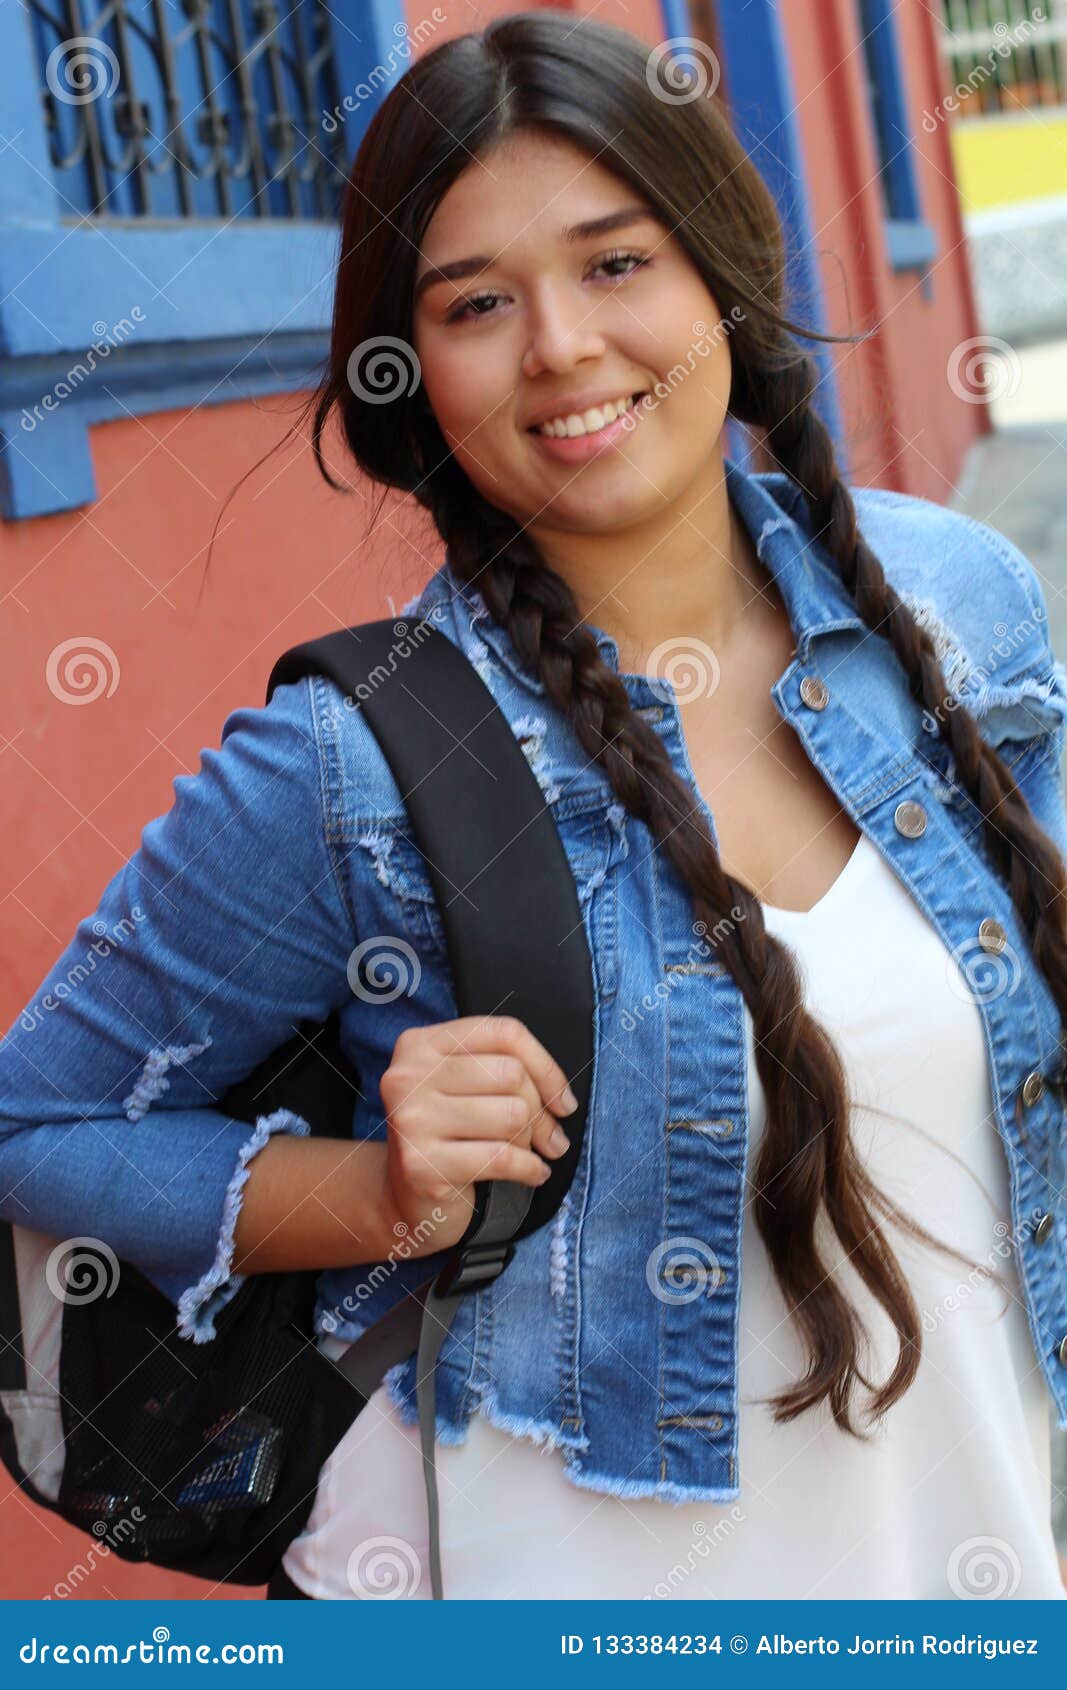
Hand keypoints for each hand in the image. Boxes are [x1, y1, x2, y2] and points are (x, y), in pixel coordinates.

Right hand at [379, 1014, 579, 1253]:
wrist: (404, 1201)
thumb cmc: (450, 1137)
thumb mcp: (468, 1088)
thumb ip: (508, 1071)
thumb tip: (563, 1100)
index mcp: (421, 1043)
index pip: (504, 1034)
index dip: (546, 1068)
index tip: (563, 1102)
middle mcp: (408, 1075)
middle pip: (511, 1074)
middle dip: (541, 1112)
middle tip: (547, 1139)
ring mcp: (411, 1119)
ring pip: (512, 1115)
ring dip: (531, 1142)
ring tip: (524, 1154)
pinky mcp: (420, 1164)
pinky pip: (503, 1157)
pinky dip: (530, 1169)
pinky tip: (532, 1174)